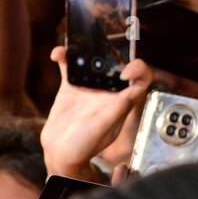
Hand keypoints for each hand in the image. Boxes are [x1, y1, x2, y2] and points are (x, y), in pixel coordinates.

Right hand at [42, 46, 152, 180]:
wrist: (59, 153)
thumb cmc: (84, 145)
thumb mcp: (104, 128)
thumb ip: (117, 109)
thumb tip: (135, 89)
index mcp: (122, 101)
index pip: (140, 79)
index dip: (138, 70)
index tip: (125, 72)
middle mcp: (108, 92)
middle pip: (115, 64)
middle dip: (109, 50)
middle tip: (98, 45)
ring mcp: (89, 88)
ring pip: (92, 61)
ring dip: (85, 49)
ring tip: (75, 46)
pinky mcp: (71, 87)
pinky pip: (69, 67)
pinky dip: (64, 57)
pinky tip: (57, 54)